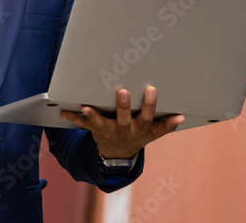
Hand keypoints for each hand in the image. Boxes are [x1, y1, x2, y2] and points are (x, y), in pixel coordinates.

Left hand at [58, 86, 183, 158]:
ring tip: (86, 106)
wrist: (118, 155)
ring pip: (100, 123)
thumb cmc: (137, 136)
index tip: (151, 89)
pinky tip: (63, 111)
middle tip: (123, 91)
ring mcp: (108, 130)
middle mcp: (123, 130)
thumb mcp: (153, 134)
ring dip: (92, 115)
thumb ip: (166, 126)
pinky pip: (82, 124)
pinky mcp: (94, 130)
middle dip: (124, 105)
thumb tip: (182, 117)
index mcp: (139, 129)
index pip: (147, 116)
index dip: (150, 104)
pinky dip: (73, 118)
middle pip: (124, 118)